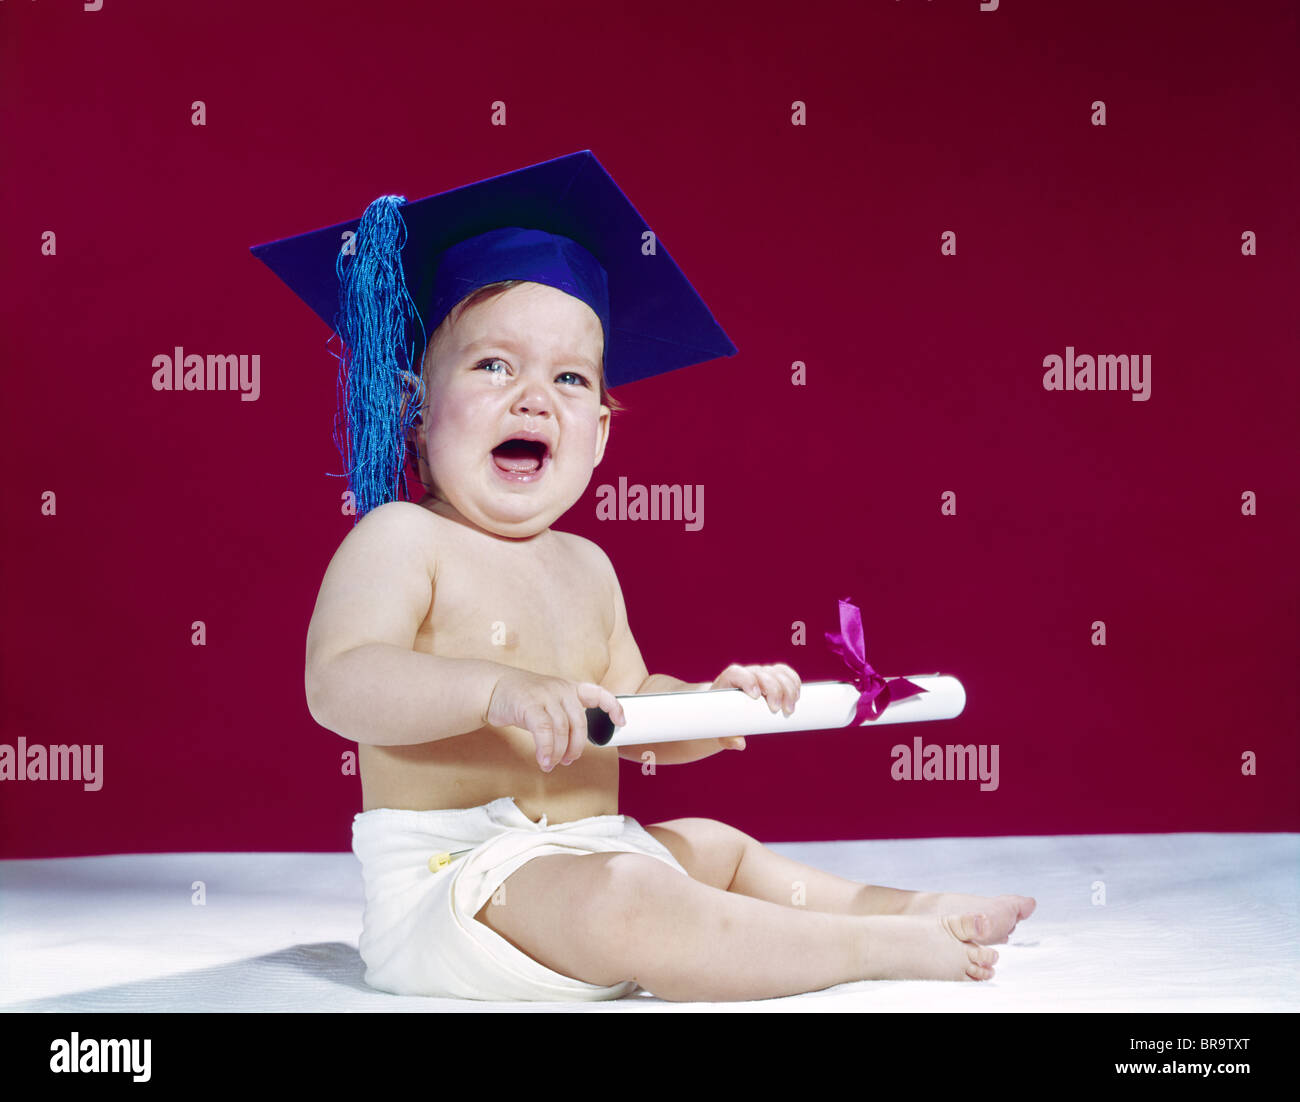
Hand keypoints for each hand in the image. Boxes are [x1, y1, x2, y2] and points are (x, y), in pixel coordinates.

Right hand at [485, 669, 625, 772]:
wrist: (492, 688)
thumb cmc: (523, 700)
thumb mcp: (549, 702)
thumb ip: (564, 717)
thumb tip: (575, 746)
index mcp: (570, 688)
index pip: (599, 694)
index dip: (613, 707)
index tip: (621, 723)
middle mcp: (561, 689)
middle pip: (580, 723)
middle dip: (576, 747)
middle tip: (568, 760)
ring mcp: (545, 695)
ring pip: (562, 730)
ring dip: (558, 752)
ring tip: (551, 763)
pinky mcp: (529, 704)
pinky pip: (544, 731)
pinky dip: (545, 749)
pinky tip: (543, 761)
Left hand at [708, 663, 801, 749]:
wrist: (727, 714)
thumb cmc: (722, 722)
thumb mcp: (722, 731)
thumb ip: (727, 739)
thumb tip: (740, 744)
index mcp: (727, 682)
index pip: (737, 673)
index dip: (748, 680)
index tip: (756, 696)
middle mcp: (745, 675)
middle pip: (762, 673)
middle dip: (774, 690)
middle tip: (778, 710)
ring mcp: (760, 674)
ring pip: (777, 672)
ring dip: (788, 688)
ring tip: (789, 710)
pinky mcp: (772, 677)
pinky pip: (785, 673)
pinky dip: (793, 682)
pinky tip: (797, 696)